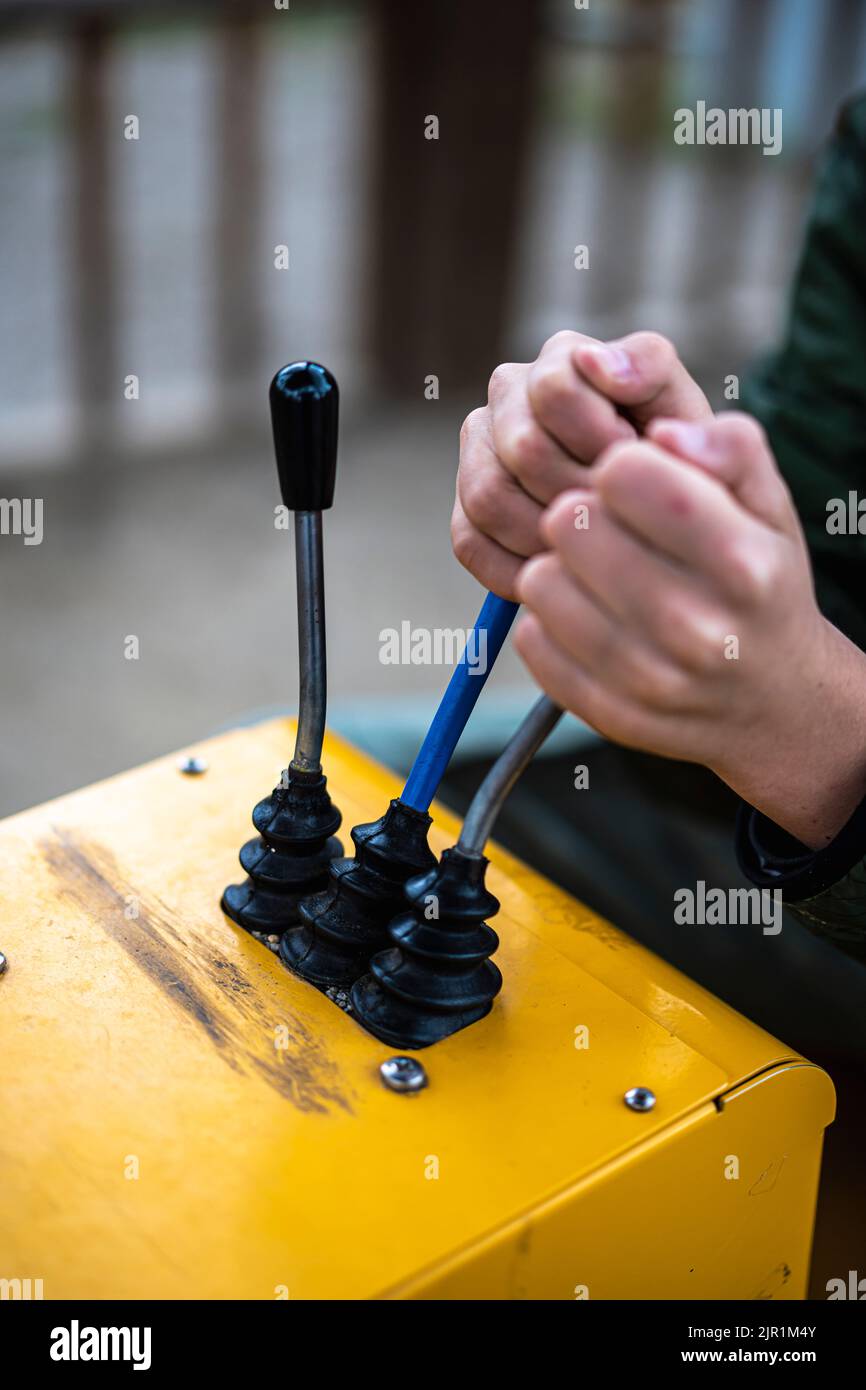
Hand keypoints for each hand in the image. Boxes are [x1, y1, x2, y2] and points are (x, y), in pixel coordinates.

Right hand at [451, 330, 711, 598]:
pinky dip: (516, 570)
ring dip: (549, 534)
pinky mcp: (464, 508)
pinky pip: (470, 543)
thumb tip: (596, 364)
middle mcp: (508, 395)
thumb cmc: (679, 462)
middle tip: (624, 514)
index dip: (601, 439)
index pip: (554, 392)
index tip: (638, 466)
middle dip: (582, 492)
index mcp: (561, 358)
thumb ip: (649, 369)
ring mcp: (479, 452)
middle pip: (524, 450)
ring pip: (489, 498)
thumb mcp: (680, 407)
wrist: (663, 516)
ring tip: (596, 548)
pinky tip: (562, 576)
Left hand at [514, 413, 865, 848]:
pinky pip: (531, 638)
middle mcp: (696, 628)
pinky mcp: (608, 713)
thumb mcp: (769, 506)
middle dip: (581, 514)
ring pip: (538, 582)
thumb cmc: (760, 582)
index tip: (635, 485)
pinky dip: (548, 621)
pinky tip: (588, 617)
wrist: (773, 698)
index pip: (622, 474)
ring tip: (597, 574)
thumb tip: (662, 434)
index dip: (619, 467)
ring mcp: (648, 679)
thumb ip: (729, 448)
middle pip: (568, 525)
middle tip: (607, 530)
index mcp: (740, 562)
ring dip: (558, 567)